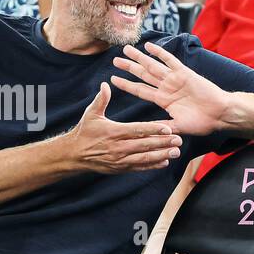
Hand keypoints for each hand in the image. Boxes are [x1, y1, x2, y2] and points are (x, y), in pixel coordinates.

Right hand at [64, 82, 182, 173]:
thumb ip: (101, 100)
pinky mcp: (119, 168)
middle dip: (163, 143)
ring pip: (144, 158)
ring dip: (161, 155)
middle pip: (144, 145)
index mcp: (113, 132)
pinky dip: (151, 165)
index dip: (153, 130)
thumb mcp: (91, 114)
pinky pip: (138, 167)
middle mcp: (118, 148)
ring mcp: (119, 160)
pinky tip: (163, 163)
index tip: (168, 128)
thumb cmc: (84, 132)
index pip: (137, 130)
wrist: (74, 155)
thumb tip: (105, 84)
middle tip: (178, 140)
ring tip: (175, 152)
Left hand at [110, 40, 230, 135]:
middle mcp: (166, 87)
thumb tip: (146, 133)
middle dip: (129, 67)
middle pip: (143, 75)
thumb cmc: (202, 122)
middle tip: (115, 60)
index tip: (113, 79)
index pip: (140, 90)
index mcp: (163, 100)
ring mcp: (175, 79)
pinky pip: (170, 60)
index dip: (127, 85)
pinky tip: (149, 46)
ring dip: (140, 58)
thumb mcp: (177, 127)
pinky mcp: (185, 73)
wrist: (220, 114)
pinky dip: (160, 53)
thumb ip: (162, 127)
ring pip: (153, 66)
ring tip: (126, 49)